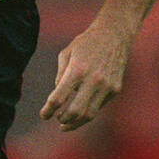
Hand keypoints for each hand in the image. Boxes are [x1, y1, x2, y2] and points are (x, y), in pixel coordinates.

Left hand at [40, 16, 131, 130]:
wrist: (115, 34)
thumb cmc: (86, 43)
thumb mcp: (66, 53)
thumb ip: (60, 76)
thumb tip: (58, 95)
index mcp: (77, 70)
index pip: (58, 98)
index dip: (48, 110)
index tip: (43, 115)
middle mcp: (93, 80)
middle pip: (75, 112)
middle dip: (63, 120)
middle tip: (57, 120)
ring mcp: (106, 86)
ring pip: (89, 114)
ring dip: (76, 123)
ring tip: (66, 123)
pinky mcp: (115, 89)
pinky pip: (99, 106)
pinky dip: (88, 111)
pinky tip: (81, 109)